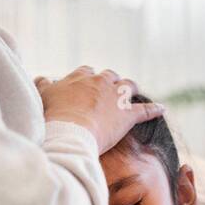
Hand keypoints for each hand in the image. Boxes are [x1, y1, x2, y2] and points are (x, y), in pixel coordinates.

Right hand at [33, 67, 163, 153]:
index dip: (88, 79)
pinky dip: (154, 109)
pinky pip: (145, 110)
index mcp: (80, 77)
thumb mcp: (42, 96)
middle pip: (109, 76)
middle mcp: (100, 82)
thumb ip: (43, 85)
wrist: (70, 133)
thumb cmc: (53, 116)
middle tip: (107, 92)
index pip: (86, 71)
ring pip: (127, 86)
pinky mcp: (128, 115)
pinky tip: (162, 109)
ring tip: (129, 94)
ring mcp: (116, 97)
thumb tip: (43, 78)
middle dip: (109, 82)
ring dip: (128, 89)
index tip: (86, 86)